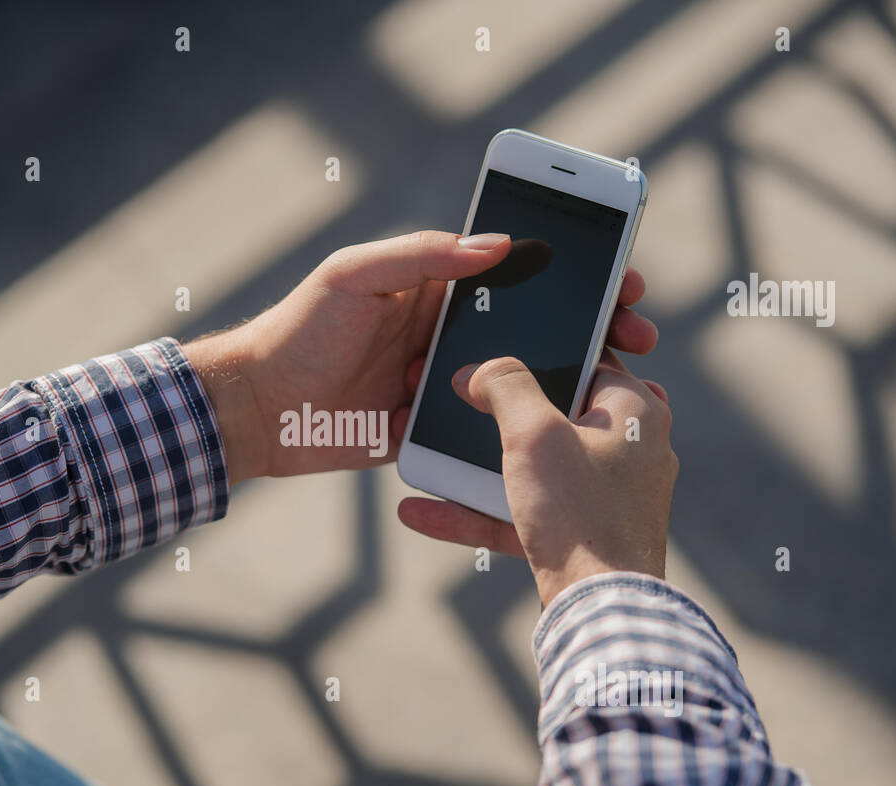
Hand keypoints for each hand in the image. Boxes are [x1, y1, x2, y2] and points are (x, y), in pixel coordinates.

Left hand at [184, 230, 658, 483]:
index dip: (571, 271)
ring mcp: (440, 383)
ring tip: (615, 382)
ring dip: (565, 378)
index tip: (621, 275)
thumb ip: (421, 256)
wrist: (259, 410)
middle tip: (636, 335)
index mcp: (432, 288)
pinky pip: (482, 427)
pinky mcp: (428, 429)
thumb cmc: (299, 329)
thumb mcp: (355, 274)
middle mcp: (444, 332)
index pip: (516, 273)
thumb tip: (497, 243)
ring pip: (516, 378)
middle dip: (589, 326)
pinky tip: (567, 431)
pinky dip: (522, 427)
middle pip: (531, 325)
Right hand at [398, 349, 676, 606]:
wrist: (599, 611)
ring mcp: (607, 497)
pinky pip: (525, 512)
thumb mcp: (534, 433)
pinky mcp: (584, 535)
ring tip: (424, 460)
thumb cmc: (579, 514)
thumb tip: (481, 369)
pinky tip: (423, 512)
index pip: (585, 361)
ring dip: (474, 468)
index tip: (486, 362)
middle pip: (551, 416)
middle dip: (492, 418)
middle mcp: (630, 450)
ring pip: (532, 469)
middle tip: (451, 407)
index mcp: (635, 412)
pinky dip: (479, 511)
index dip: (533, 357)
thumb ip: (506, 385)